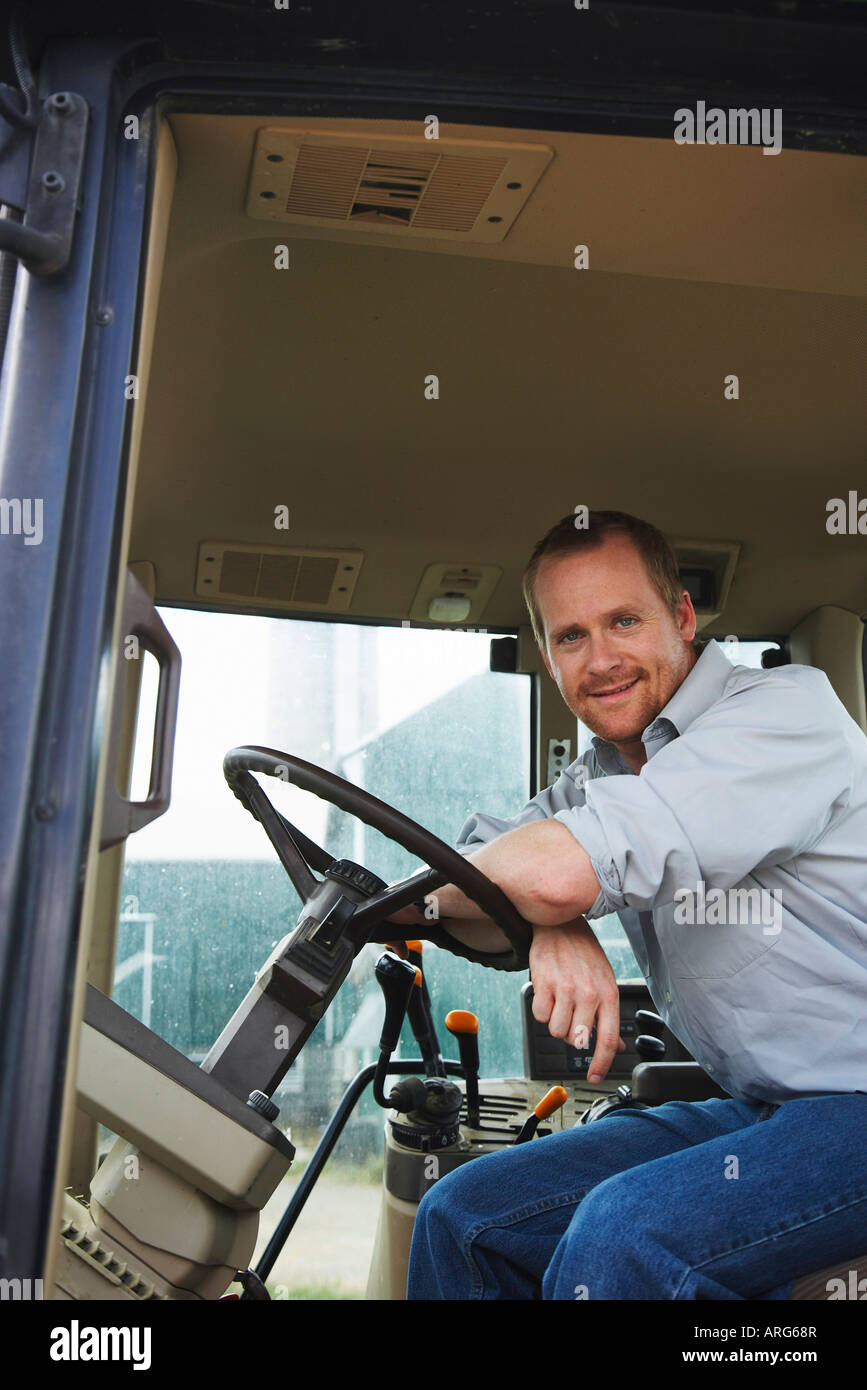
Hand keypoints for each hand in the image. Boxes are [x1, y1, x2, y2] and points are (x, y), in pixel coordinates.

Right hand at [529, 918, 625, 1083]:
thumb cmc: (585, 954)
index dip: (601, 1063)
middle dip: (571, 1033)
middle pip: (576, 1039)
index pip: (607, 1038)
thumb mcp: (605, 982)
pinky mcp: (543, 982)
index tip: (595, 1077)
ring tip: (560, 1000)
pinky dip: (542, 1009)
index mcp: (608, 994)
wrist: (561, 924)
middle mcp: (589, 992)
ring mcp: (565, 988)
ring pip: (556, 1030)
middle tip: (571, 1014)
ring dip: (556, 1021)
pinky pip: (539, 1015)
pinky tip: (548, 993)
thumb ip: (609, 1016)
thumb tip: (616, 1047)